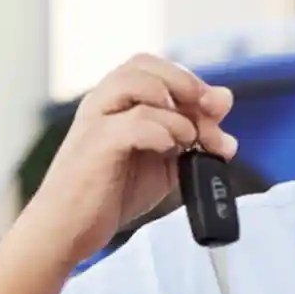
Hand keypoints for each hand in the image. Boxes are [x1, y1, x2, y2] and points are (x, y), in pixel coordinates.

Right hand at [18, 53, 236, 265]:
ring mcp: (96, 121)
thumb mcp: (164, 164)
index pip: (155, 68)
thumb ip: (193, 137)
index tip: (218, 108)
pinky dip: (161, 131)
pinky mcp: (95, 145)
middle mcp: (103, 103)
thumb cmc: (111, 194)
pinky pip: (133, 121)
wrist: (69, 230)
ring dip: (174, 109)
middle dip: (186, 83)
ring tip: (186, 139)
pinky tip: (171, 149)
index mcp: (118, 103)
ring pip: (135, 83)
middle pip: (143, 64)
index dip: (191, 81)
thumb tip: (225, 115)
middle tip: (211, 113)